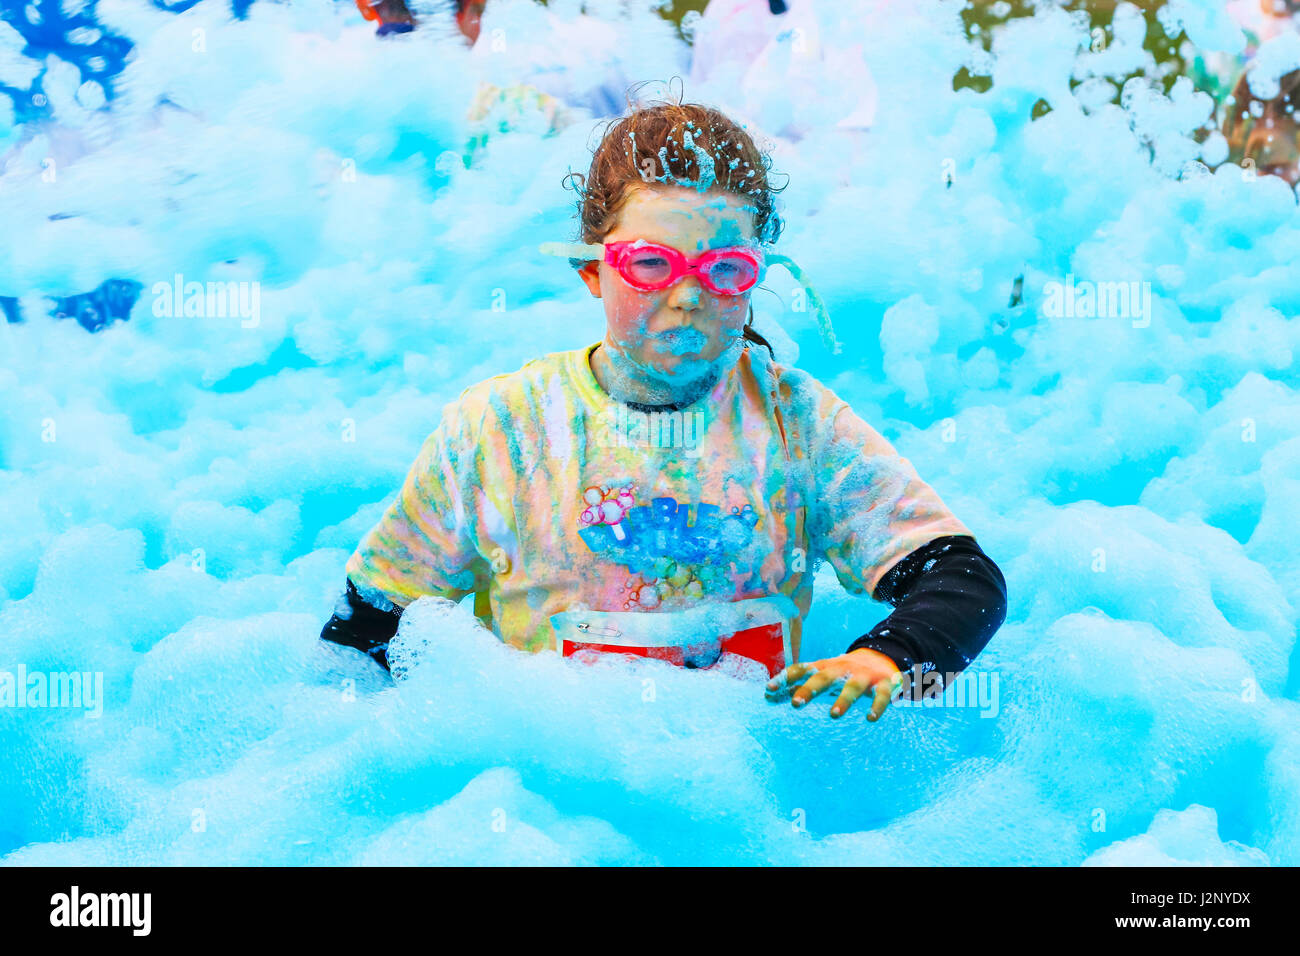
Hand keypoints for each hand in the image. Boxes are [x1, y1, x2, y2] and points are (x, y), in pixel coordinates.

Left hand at [765, 648, 901, 720]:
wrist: (882, 656)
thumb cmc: (843, 672)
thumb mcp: (822, 674)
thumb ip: (798, 684)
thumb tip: (768, 695)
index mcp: (825, 667)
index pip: (802, 669)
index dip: (786, 678)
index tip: (769, 689)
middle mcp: (842, 669)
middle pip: (824, 677)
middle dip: (810, 689)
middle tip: (796, 703)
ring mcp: (863, 676)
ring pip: (852, 686)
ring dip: (843, 699)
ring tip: (834, 714)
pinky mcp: (884, 684)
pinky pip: (882, 695)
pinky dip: (877, 706)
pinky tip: (870, 718)